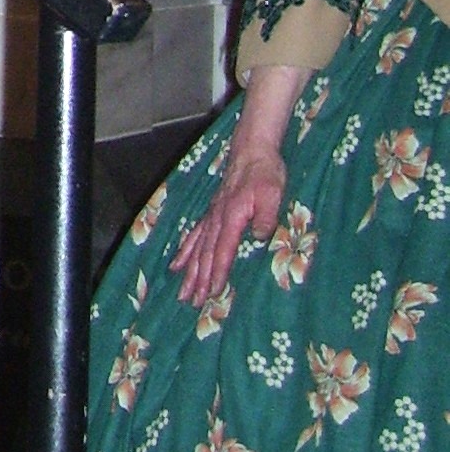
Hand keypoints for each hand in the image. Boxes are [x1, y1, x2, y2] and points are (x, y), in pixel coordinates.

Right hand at [172, 144, 287, 306]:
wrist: (252, 150)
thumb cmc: (265, 173)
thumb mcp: (272, 195)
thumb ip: (264, 217)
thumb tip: (257, 238)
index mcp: (231, 217)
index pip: (222, 251)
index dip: (217, 273)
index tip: (211, 293)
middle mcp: (217, 219)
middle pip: (204, 254)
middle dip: (197, 279)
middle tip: (190, 302)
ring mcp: (212, 215)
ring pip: (197, 247)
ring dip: (189, 270)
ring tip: (181, 290)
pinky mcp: (212, 212)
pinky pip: (194, 234)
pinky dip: (185, 250)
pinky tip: (178, 262)